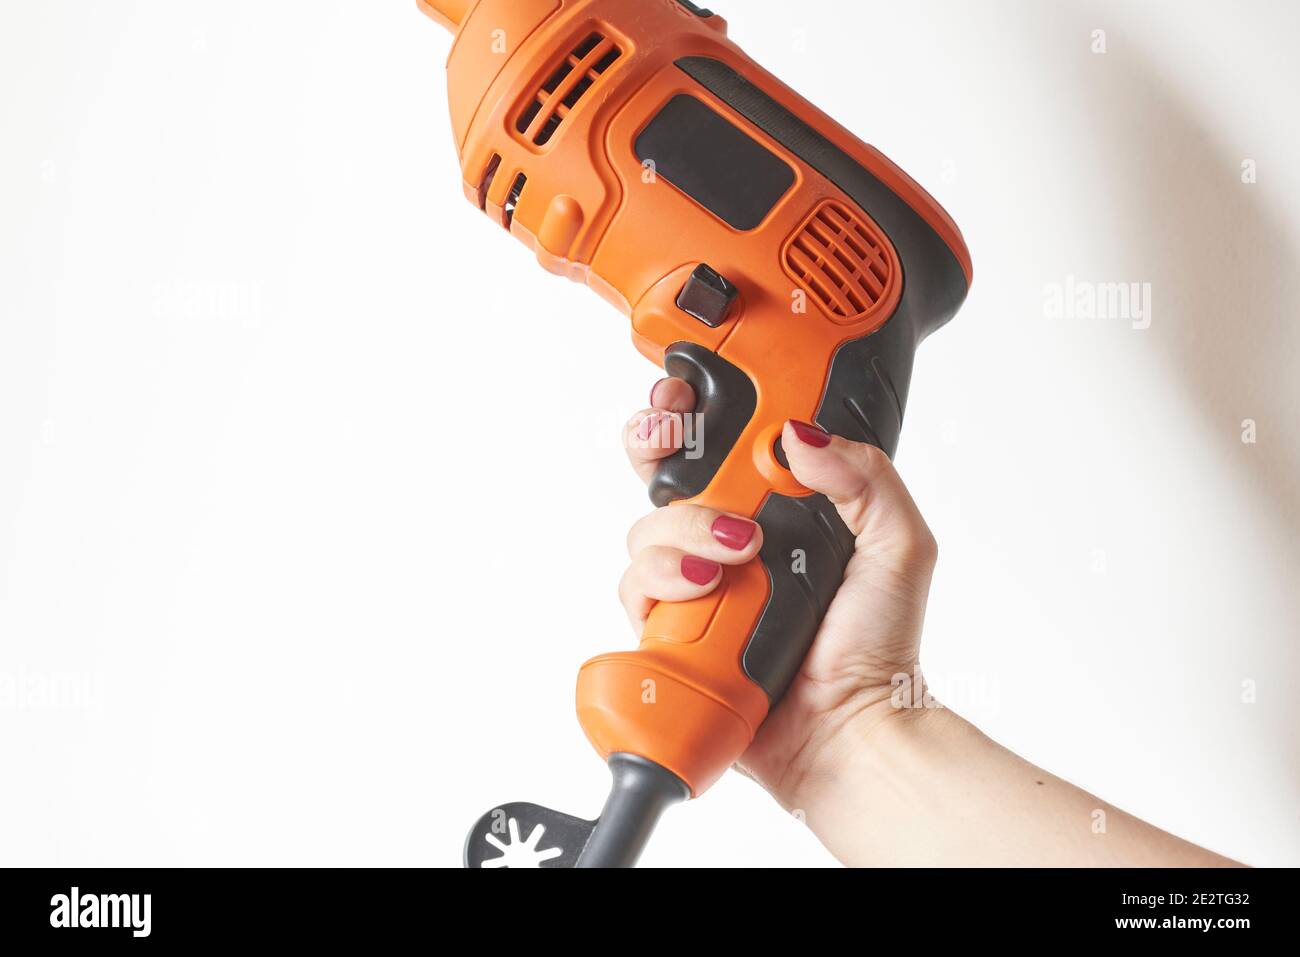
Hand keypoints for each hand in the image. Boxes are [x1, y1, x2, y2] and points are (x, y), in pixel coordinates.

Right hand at [622, 377, 938, 810]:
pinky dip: (660, 583)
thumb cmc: (878, 645)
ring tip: (731, 556)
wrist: (850, 729)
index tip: (688, 397)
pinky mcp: (672, 632)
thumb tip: (797, 435)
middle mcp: (727, 542)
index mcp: (776, 509)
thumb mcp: (898, 543)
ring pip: (646, 530)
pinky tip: (701, 590)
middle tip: (673, 441)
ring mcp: (696, 587)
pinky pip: (636, 592)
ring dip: (682, 529)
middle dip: (655, 447)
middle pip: (662, 474)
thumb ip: (864, 475)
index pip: (720, 443)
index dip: (691, 413)